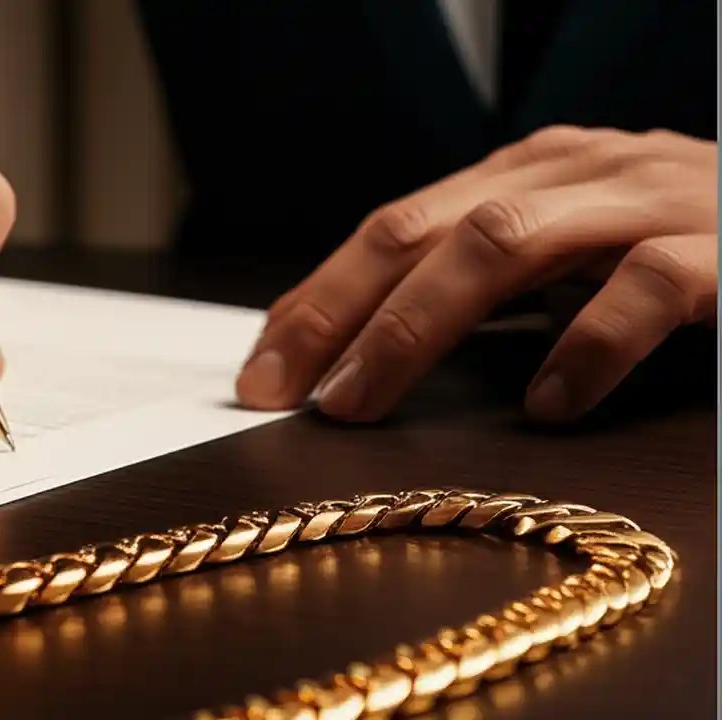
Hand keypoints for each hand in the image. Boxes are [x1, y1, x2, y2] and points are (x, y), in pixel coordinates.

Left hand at [236, 126, 716, 422]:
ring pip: (504, 244)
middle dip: (336, 312)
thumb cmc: (687, 240)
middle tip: (282, 390)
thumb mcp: (573, 248)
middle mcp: (573, 173)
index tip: (262, 368)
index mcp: (527, 174)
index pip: (394, 228)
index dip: (318, 296)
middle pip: (424, 232)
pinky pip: (644, 287)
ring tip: (361, 401)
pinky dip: (586, 344)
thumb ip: (490, 282)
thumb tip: (372, 349)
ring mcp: (646, 201)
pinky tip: (546, 404)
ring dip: (415, 327)